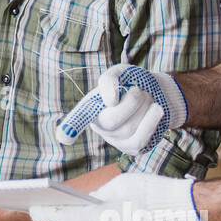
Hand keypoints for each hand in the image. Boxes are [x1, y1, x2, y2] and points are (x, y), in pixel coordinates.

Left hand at [30, 171, 206, 220]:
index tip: (32, 210)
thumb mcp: (121, 184)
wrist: (187, 209)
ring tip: (62, 219)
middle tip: (41, 214)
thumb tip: (83, 201)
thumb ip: (98, 195)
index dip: (48, 213)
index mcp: (104, 219)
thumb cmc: (154, 190)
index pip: (67, 216)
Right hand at [56, 63, 186, 154]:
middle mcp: (99, 126)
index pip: (78, 118)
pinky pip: (141, 140)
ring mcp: (115, 140)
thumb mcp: (121, 73)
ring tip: (146, 96)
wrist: (157, 93)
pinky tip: (157, 110)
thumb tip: (109, 101)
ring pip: (129, 129)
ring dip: (143, 108)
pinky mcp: (132, 148)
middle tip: (139, 90)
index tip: (63, 137)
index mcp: (90, 107)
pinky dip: (151, 122)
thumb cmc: (132, 82)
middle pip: (110, 121)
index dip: (71, 127)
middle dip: (129, 103)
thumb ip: (110, 80)